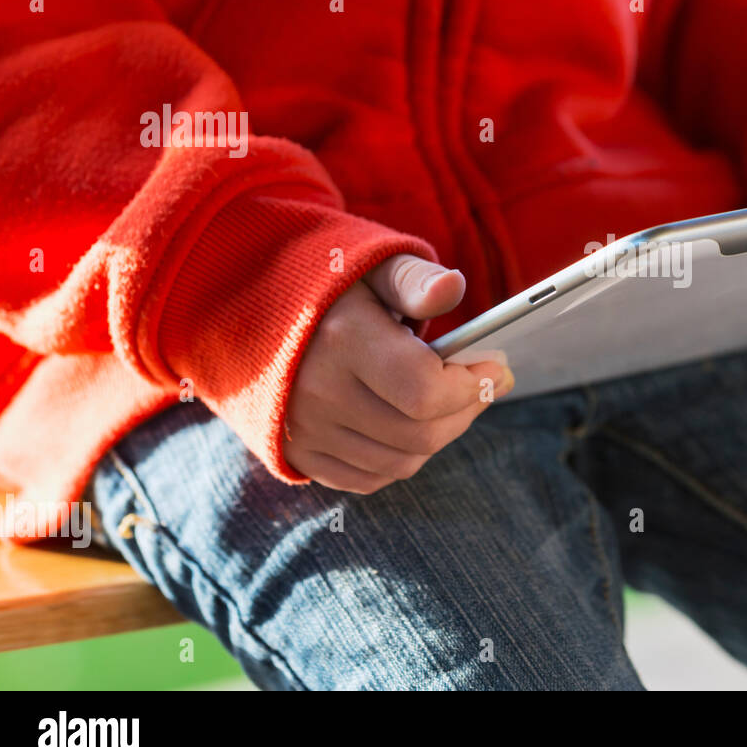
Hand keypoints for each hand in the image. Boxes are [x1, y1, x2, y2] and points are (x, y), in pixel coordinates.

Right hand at [284, 254, 512, 492]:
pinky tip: (413, 424)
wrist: (250, 309)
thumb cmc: (332, 285)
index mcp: (343, 341)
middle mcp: (318, 393)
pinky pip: (369, 479)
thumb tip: (452, 287)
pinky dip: (403, 459)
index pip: (425, 391)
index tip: (497, 369)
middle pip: (420, 433)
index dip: (473, 386)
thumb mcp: (374, 267)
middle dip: (466, 410)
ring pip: (402, 463)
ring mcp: (305, 430)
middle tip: (484, 385)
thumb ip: (415, 280)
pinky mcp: (298, 454)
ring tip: (450, 401)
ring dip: (440, 435)